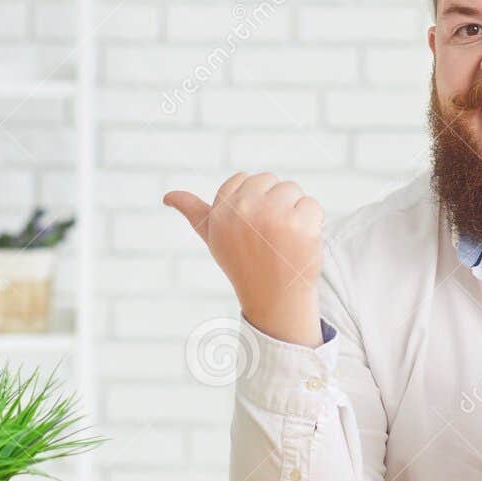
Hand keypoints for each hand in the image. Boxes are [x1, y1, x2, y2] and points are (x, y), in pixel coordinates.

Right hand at [164, 173, 323, 347]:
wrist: (275, 301)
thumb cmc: (245, 265)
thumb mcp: (214, 238)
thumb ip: (194, 213)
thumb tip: (167, 196)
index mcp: (221, 212)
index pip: (244, 180)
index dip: (253, 203)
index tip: (252, 230)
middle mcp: (243, 210)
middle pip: (271, 181)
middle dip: (275, 203)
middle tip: (270, 236)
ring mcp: (272, 216)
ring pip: (293, 190)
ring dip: (296, 212)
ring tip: (286, 240)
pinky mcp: (300, 224)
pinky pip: (312, 205)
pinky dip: (314, 223)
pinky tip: (302, 244)